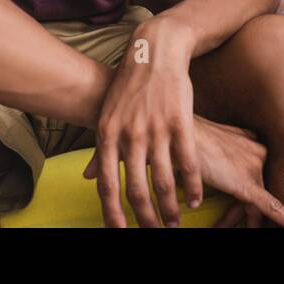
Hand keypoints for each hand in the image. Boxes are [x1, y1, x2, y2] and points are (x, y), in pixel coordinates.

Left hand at [83, 18, 199, 227]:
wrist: (154, 51)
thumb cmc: (129, 85)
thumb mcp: (108, 115)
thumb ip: (102, 148)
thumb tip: (88, 176)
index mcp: (108, 136)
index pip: (107, 184)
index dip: (112, 212)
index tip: (119, 231)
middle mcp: (131, 136)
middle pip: (137, 189)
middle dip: (145, 217)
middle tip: (153, 231)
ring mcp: (156, 129)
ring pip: (164, 180)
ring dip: (170, 207)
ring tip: (174, 222)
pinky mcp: (180, 121)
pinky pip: (188, 161)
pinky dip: (193, 185)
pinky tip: (196, 199)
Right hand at [193, 117, 283, 228]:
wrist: (177, 137)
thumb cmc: (189, 141)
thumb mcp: (213, 144)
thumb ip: (227, 155)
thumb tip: (225, 171)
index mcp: (252, 141)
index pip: (257, 174)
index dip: (250, 193)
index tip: (245, 204)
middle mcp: (259, 152)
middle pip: (259, 189)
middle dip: (247, 210)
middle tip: (237, 223)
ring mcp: (254, 167)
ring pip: (257, 204)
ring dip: (246, 220)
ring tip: (234, 226)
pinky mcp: (248, 184)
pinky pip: (271, 207)